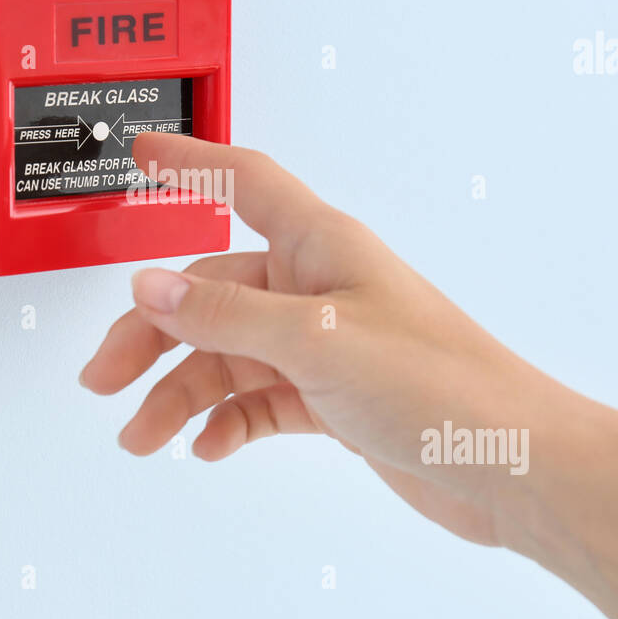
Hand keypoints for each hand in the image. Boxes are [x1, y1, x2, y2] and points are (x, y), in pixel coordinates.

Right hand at [79, 132, 548, 546]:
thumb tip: (151, 286)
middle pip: (211, 293)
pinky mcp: (335, 396)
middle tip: (104, 377)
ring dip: (180, 394)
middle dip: (151, 334)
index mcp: (321, 246)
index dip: (190, 163)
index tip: (143, 153)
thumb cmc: (446, 386)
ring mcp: (325, 344)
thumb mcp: (317, 342)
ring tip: (145, 436)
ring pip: (228, 356)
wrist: (513, 465)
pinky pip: (259, 399)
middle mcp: (318, 288)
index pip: (242, 181)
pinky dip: (227, 421)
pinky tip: (209, 445)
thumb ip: (226, 316)